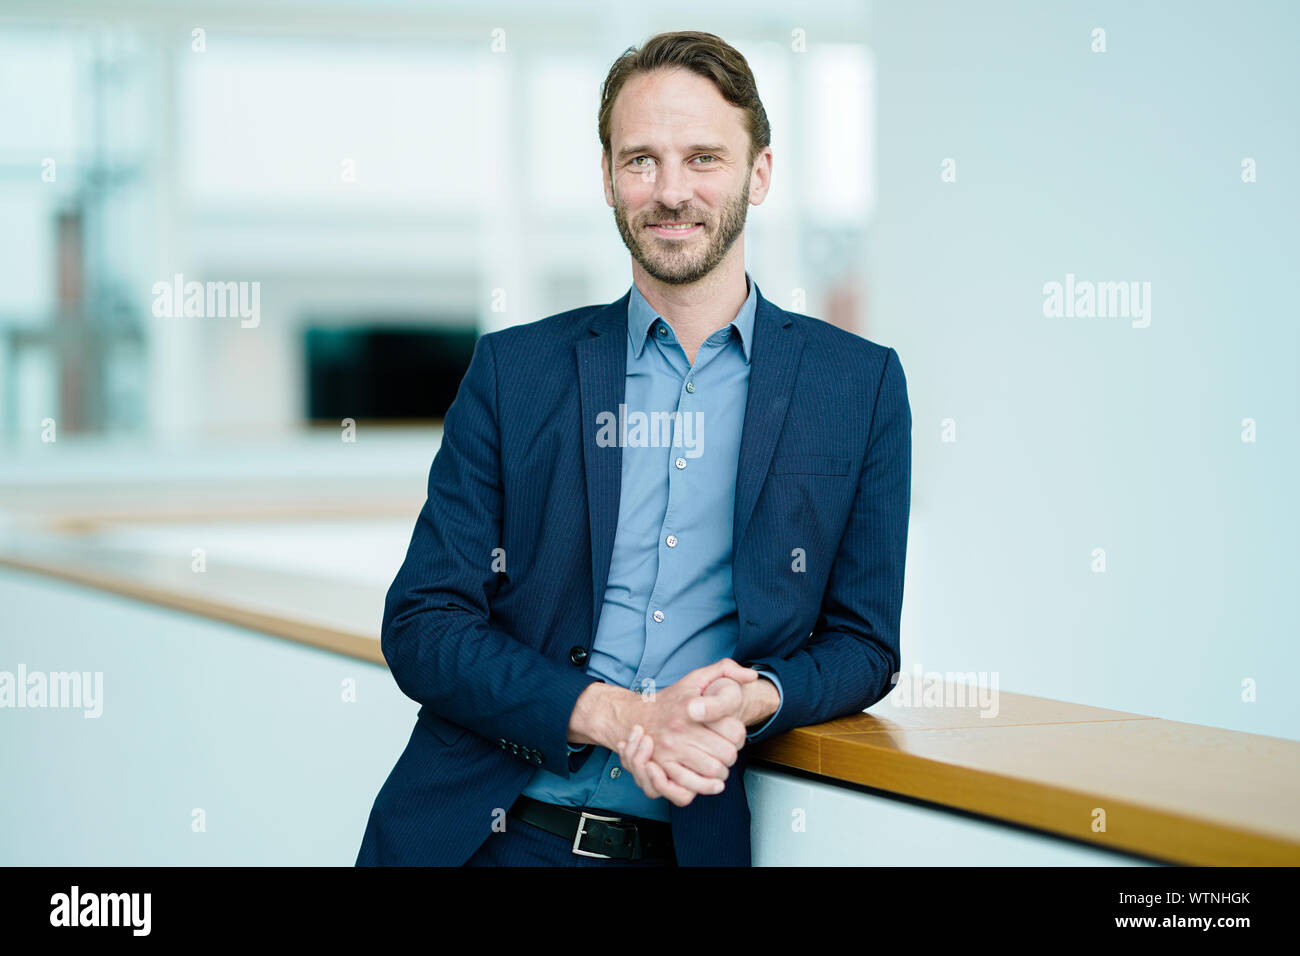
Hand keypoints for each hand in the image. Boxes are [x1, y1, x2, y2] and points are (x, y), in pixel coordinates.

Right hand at [613, 661, 756, 805]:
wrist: (636, 716)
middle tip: (725, 751)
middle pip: (727, 755)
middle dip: (731, 755)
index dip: (740, 735)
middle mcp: (679, 730)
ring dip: (721, 772)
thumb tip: (751, 676)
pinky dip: (703, 788)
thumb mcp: (697, 678)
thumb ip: (725, 670)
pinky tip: (708, 781)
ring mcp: (669, 751)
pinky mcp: (661, 768)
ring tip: (718, 764)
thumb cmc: (672, 699)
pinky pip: (689, 788)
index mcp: (691, 708)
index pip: (735, 731)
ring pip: (713, 772)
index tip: (733, 732)